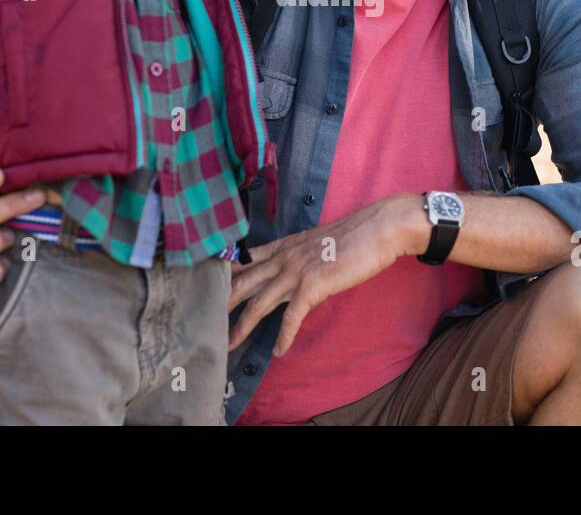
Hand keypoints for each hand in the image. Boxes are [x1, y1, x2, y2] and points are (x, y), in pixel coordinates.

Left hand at [227, 195, 421, 355]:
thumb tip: (290, 267)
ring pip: (259, 303)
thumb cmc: (353, 236)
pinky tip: (278, 351)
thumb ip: (298, 254)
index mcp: (284, 245)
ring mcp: (297, 271)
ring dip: (242, 326)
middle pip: (244, 282)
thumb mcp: (316, 241)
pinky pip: (292, 316)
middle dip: (223, 303)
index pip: (246, 260)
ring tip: (229, 344)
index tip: (209, 286)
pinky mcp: (314, 286)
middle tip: (204, 320)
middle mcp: (284, 257)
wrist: (377, 229)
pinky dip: (283, 336)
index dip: (226, 274)